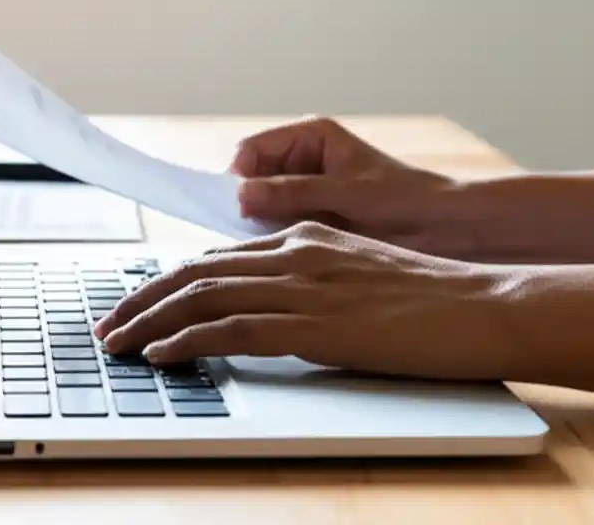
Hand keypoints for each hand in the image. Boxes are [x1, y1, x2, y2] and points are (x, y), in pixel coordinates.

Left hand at [95, 222, 525, 380]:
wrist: (484, 304)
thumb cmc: (433, 300)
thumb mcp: (361, 276)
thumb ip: (312, 280)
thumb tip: (270, 306)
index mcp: (305, 237)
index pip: (218, 258)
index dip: (170, 283)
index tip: (141, 303)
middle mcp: (294, 251)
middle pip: (195, 272)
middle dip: (142, 300)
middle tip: (108, 324)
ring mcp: (302, 284)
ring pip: (201, 296)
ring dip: (148, 321)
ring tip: (116, 342)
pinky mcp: (313, 321)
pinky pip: (229, 328)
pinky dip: (186, 341)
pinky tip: (160, 355)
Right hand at [233, 117, 466, 255]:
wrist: (445, 228)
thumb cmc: (404, 198)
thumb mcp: (346, 194)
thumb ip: (292, 194)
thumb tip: (240, 196)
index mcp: (309, 138)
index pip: (250, 151)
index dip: (238, 177)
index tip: (239, 208)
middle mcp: (302, 161)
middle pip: (252, 179)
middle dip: (250, 203)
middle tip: (255, 231)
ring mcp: (306, 192)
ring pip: (263, 206)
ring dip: (265, 224)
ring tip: (277, 243)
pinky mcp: (313, 220)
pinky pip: (281, 227)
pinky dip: (279, 239)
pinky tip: (289, 253)